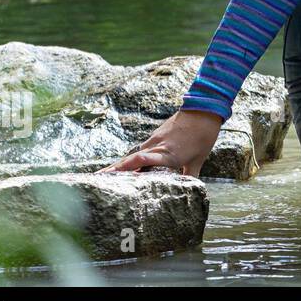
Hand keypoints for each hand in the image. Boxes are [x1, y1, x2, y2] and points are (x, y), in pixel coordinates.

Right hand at [95, 109, 221, 176]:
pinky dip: (131, 158)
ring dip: (119, 165)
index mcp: (168, 154)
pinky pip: (141, 149)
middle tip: (96, 179)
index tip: (111, 174)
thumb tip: (189, 190)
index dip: (126, 167)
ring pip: (133, 155)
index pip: (142, 160)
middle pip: (131, 159)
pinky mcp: (156, 135)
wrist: (204, 110)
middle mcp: (157, 147)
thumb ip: (190, 176)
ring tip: (103, 176)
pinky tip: (124, 166)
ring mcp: (154, 140)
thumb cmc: (203, 136)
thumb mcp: (199, 159)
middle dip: (113, 170)